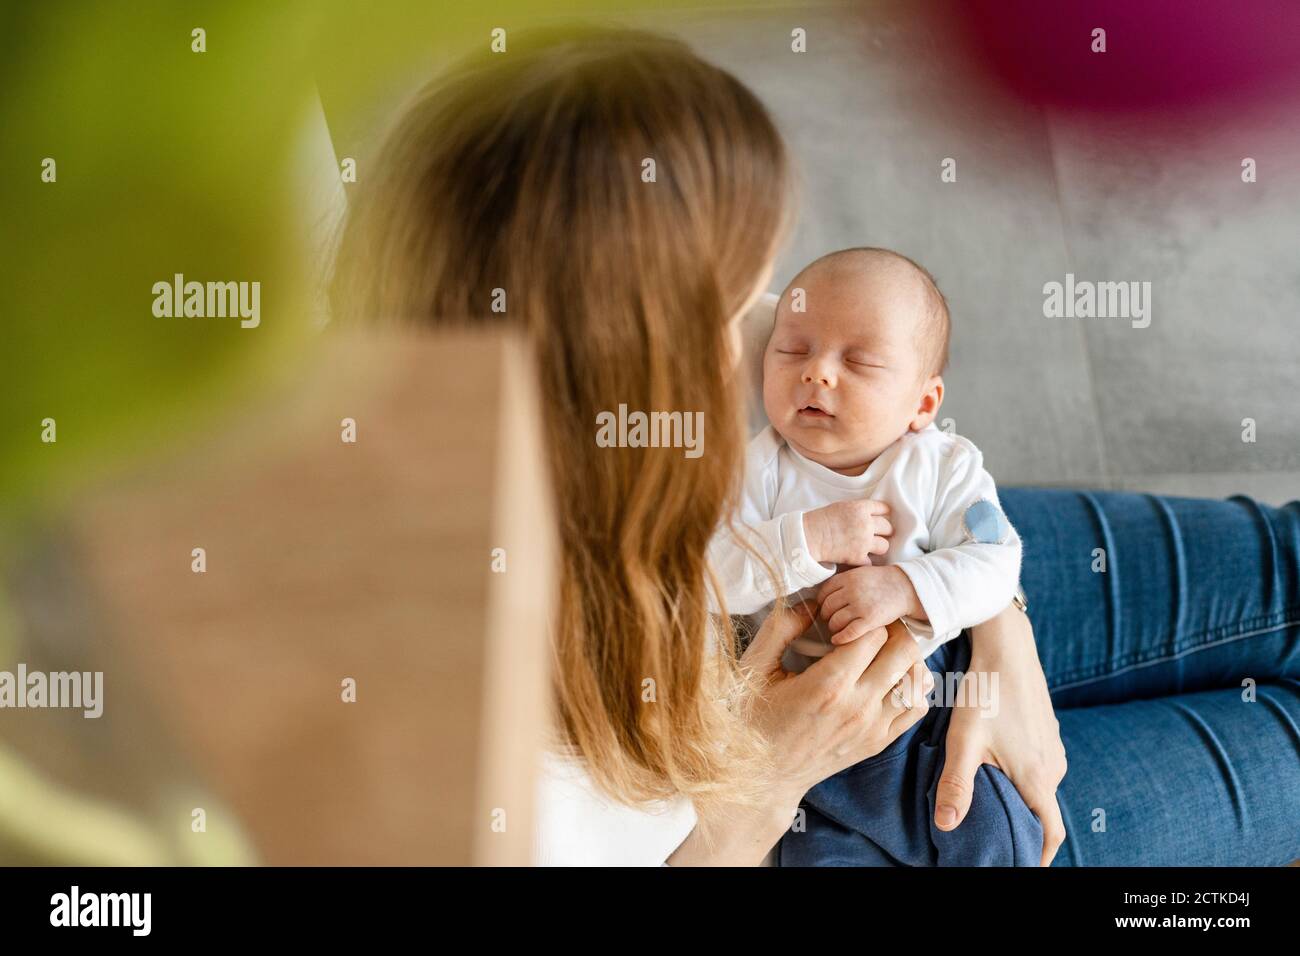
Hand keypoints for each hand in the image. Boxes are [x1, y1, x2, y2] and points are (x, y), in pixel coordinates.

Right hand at [739, 600, 931, 802]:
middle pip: (905, 651)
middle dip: (891, 630)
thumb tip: (811, 601)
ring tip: (881, 652)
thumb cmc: (753, 717)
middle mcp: (858, 707)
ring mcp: (873, 728)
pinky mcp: (878, 742)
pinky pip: (917, 707)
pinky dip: (911, 687)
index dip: (863, 618)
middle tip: (871, 628)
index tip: (848, 620)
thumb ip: (781, 628)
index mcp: (828, 685)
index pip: (873, 633)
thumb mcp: (755, 667)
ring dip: (905, 658)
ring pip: (918, 679)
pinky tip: (888, 679)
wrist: (761, 773)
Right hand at [802, 499, 891, 566]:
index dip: (883, 514)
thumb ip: (859, 510)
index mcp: (861, 508)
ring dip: (878, 547)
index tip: (881, 518)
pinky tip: (859, 559)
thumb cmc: (820, 520)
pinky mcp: (858, 557)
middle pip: (888, 527)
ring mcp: (864, 541)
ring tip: (870, 548)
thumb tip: (871, 516)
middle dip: (884, 531)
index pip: (884, 508)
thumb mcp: (842, 507)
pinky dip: (865, 561)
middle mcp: (866, 524)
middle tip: (877, 535)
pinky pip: (871, 561)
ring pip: (885, 546)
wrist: (808, 536)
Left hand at [816, 565, 922, 643]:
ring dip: (833, 628)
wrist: (906, 587)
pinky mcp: (870, 620)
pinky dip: (840, 638)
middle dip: (826, 616)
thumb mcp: (860, 573)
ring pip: (835, 621)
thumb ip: (843, 581)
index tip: (823, 608)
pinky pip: (849, 632)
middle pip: (827, 608)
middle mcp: (852, 591)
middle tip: (829, 620)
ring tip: (836, 629)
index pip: (823, 593)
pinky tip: (837, 640)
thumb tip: (823, 595)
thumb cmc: (881, 581)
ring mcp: (861, 606)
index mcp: (847, 578)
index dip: (820, 603)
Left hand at [936, 604, 1067, 866]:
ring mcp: (1053, 747)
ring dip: (1020, 800)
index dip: (1040, 856)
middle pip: (1044, 812)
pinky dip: (1022, 777)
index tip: (1022, 865)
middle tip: (995, 838)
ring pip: (1040, 787)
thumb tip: (946, 825)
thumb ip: (956, 783)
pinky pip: (1038, 766)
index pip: (1050, 832)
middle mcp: (1053, 765)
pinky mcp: (1046, 731)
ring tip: (990, 805)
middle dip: (1024, 829)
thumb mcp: (963, 739)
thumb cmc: (985, 690)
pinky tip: (995, 769)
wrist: (1007, 646)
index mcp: (1038, 776)